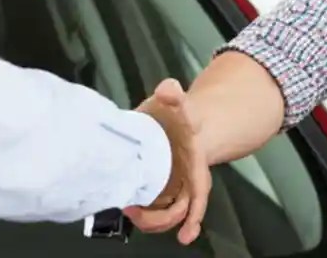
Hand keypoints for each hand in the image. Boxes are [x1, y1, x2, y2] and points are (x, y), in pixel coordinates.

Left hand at [125, 78, 210, 244]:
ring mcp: (173, 186)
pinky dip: (143, 213)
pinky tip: (128, 206)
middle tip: (134, 212)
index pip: (198, 192)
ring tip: (129, 211)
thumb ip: (173, 93)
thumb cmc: (179, 115)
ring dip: (149, 220)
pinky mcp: (158, 187)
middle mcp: (186, 180)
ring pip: (165, 214)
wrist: (179, 120)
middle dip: (159, 219)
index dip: (195, 215)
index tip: (188, 235)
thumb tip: (168, 90)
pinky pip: (154, 208)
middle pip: (179, 211)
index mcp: (195, 163)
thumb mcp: (177, 101)